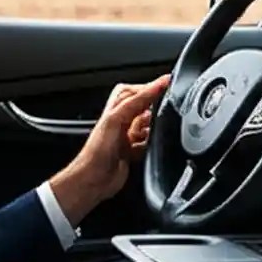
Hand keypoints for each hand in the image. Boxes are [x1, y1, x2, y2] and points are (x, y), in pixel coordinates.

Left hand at [49, 75, 170, 225]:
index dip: (151, 86)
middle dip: (155, 108)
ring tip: (158, 129)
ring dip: (155, 128)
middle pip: (144, 107)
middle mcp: (121, 122)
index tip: (168, 82)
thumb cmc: (97, 151)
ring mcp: (127, 138)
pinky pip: (148, 145)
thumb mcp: (117, 119)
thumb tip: (155, 86)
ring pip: (148, 127)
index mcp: (115, 109)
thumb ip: (136, 102)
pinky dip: (152, 145)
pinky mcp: (132, 154)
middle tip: (166, 107)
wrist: (93, 179)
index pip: (136, 91)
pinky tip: (153, 147)